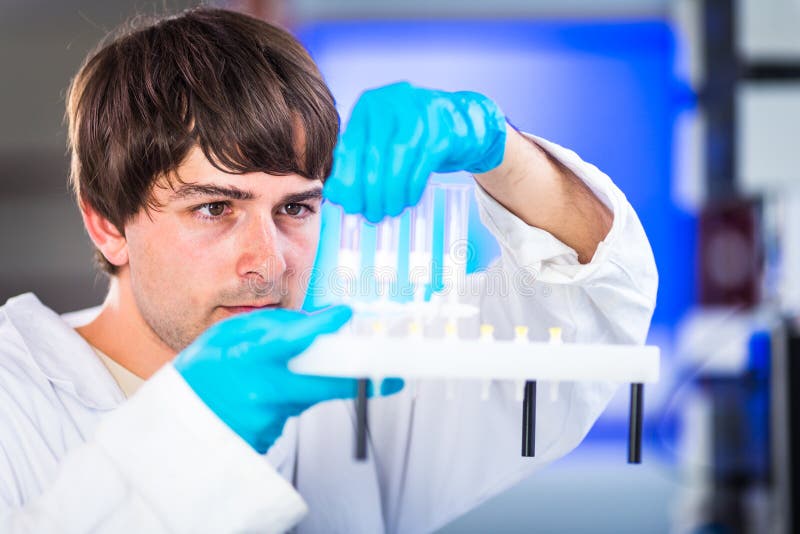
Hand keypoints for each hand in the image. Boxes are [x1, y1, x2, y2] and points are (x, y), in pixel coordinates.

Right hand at [173, 306, 402, 452]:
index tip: (346, 314)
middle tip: (393, 376)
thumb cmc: (203, 370)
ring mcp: (265, 420)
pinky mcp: (269, 438)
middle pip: (322, 384)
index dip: (320, 328)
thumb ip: (275, 326)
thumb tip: (320, 324)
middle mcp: (258, 392)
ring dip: (306, 383)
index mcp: (246, 358)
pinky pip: (292, 412)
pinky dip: (288, 401)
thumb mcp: (228, 334)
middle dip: (359, 378)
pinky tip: (261, 397)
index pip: (288, 341)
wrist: (178, 423)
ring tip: (269, 375)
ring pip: (307, 396)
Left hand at [324, 81, 506, 222]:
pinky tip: (407, 201)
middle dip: (370, 191)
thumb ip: (356, 164)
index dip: (348, 180)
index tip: (348, 207)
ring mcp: (420, 112)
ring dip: (391, 192)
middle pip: (373, 154)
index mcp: (370, 104)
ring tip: (388, 212)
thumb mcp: (382, 144)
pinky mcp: (443, 129)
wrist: (462, 121)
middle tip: (370, 216)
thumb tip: (334, 195)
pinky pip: (423, 164)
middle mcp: (393, 101)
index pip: (351, 146)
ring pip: (398, 159)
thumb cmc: (414, 135)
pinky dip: (412, 187)